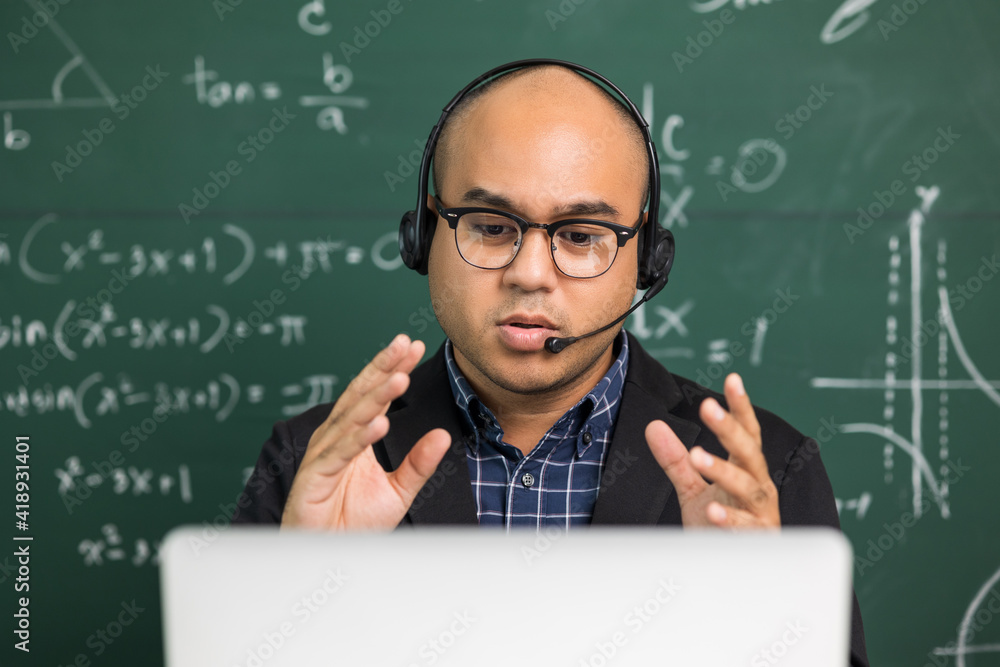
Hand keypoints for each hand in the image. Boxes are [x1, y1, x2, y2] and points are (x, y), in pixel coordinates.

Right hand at [281, 334, 450, 529]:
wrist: (327, 554)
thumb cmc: (354, 522)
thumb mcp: (398, 490)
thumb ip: (419, 463)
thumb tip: (443, 436)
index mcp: (354, 435)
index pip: (376, 395)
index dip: (393, 370)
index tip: (415, 347)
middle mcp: (336, 437)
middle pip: (361, 395)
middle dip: (383, 368)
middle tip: (405, 344)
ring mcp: (323, 454)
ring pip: (351, 419)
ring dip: (376, 398)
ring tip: (399, 378)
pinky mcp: (314, 477)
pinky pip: (339, 453)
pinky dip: (359, 437)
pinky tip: (379, 422)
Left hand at [645, 373, 779, 528]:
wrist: (737, 575)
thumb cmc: (720, 528)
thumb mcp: (694, 490)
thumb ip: (676, 460)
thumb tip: (654, 426)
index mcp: (748, 471)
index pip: (747, 433)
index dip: (741, 407)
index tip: (732, 379)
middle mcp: (760, 487)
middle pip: (749, 452)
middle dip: (730, 429)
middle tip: (707, 406)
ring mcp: (761, 515)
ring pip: (748, 487)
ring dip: (723, 470)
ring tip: (697, 455)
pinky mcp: (755, 542)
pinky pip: (743, 528)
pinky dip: (729, 519)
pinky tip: (712, 510)